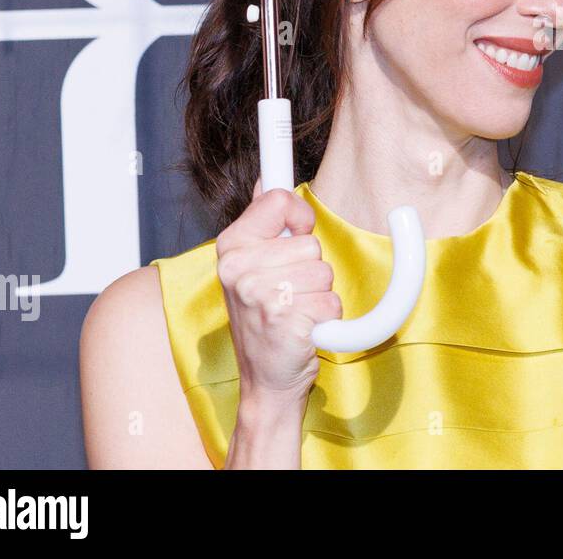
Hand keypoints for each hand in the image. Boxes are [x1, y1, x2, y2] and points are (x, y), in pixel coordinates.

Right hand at [215, 178, 341, 408]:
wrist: (265, 379)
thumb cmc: (265, 321)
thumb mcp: (253, 267)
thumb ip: (263, 223)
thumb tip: (267, 182)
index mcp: (231, 247)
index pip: (280, 201)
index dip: (300, 217)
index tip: (299, 231)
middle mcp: (238, 268)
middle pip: (311, 243)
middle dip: (311, 269)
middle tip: (290, 293)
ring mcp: (259, 293)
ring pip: (324, 272)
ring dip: (319, 294)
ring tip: (295, 311)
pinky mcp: (283, 318)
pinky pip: (331, 301)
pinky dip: (326, 318)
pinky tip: (303, 329)